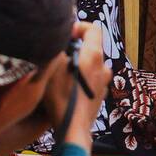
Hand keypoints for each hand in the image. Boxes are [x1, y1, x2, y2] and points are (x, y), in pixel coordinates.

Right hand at [43, 22, 110, 149]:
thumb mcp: (52, 66)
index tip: (66, 35)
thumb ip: (58, 47)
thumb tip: (58, 38)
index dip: (79, 27)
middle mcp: (103, 67)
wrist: (72, 128)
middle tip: (59, 56)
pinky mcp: (100, 96)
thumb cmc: (61, 97)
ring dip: (78, 65)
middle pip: (91, 48)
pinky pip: (91, 80)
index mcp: (94, 55)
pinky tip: (67, 88)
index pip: (94, 29)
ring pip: (91, 65)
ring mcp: (104, 83)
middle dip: (75, 48)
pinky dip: (81, 79)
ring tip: (61, 74)